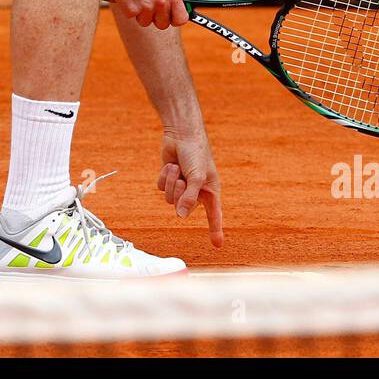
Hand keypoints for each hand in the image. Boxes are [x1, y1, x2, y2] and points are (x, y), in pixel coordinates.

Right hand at [105, 0, 187, 29]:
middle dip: (155, 17)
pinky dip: (128, 9)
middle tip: (147, 5)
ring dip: (140, 13)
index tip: (169, 17)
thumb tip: (170, 11)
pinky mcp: (132, 10)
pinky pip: (132, 17)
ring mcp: (147, 7)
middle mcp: (162, 2)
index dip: (174, 19)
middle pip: (162, 24)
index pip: (181, 18)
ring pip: (145, 22)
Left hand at [158, 126, 223, 246]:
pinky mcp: (169, 179)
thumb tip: (181, 216)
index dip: (215, 230)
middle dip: (178, 191)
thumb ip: (190, 197)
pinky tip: (170, 165)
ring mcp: (181, 186)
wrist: (181, 134)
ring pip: (168, 198)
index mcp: (209, 191)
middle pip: (181, 207)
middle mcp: (196, 192)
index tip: (217, 245)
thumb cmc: (196, 153)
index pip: (214, 215)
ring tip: (177, 168)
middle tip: (183, 177)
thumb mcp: (197, 176)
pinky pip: (161, 187)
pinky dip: (164, 177)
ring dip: (170, 182)